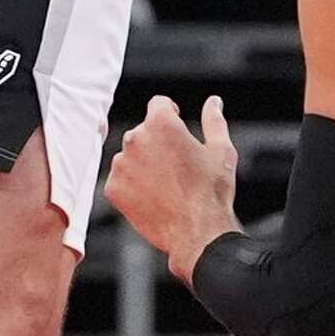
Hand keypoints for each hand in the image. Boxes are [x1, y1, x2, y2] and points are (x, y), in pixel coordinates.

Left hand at [104, 94, 239, 283]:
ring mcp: (121, 164)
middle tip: (176, 165)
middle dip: (157, 142)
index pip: (158, 104)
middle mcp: (136, 138)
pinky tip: (153, 196)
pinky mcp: (113, 188)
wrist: (197, 233)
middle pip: (143, 131)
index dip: (170, 113)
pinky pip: (120, 179)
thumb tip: (214, 103)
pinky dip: (133, 185)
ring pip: (130, 155)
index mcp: (161, 123)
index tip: (176, 126)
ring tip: (166, 184)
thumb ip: (214, 120)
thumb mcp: (221, 150)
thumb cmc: (211, 192)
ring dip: (143, 163)